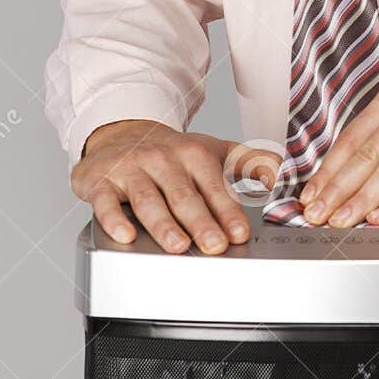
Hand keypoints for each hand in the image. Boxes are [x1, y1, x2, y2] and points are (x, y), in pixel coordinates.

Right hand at [71, 120, 281, 253]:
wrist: (121, 133)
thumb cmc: (171, 153)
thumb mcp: (214, 151)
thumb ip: (250, 163)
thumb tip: (278, 176)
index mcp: (194, 155)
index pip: (214, 186)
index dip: (228, 211)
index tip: (239, 233)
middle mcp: (162, 160)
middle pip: (183, 195)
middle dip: (200, 222)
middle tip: (215, 245)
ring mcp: (130, 170)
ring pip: (147, 200)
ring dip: (163, 224)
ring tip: (177, 245)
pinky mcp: (100, 181)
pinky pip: (105, 202)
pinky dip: (113, 219)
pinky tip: (125, 236)